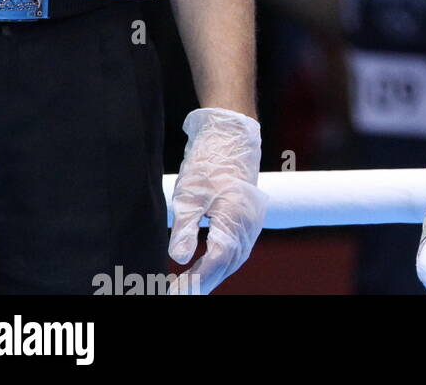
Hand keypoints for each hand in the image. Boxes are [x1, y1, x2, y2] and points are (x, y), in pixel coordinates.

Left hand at [167, 107, 268, 294]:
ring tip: (189, 285)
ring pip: (234, 258)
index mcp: (235, 218)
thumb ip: (185, 229)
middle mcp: (249, 223)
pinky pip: (237, 248)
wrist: (231, 134)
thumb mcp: (190, 194)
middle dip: (203, 283)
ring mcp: (252, 220)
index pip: (215, 262)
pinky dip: (222, 262)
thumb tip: (180, 259)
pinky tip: (207, 265)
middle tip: (177, 292)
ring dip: (213, 275)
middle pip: (227, 264)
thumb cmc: (210, 161)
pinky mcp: (249, 216)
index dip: (195, 281)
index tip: (173, 291)